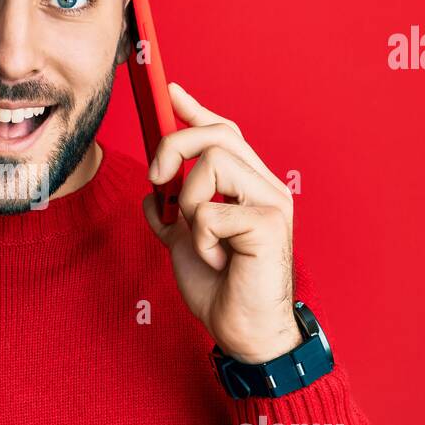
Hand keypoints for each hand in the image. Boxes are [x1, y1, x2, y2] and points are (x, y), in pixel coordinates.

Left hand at [143, 81, 300, 363]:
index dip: (196, 110)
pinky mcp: (269, 224)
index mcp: (248, 187)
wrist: (241, 332)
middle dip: (176, 146)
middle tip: (156, 179)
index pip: (225, 133)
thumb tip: (152, 193)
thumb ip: (172, 214)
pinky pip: (210, 210)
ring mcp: (272, 203)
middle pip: (219, 133)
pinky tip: (217, 259)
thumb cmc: (221, 290)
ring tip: (200, 238)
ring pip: (213, 162)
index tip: (171, 91)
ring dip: (189, 202)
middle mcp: (266, 187)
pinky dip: (199, 237)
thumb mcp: (184, 242)